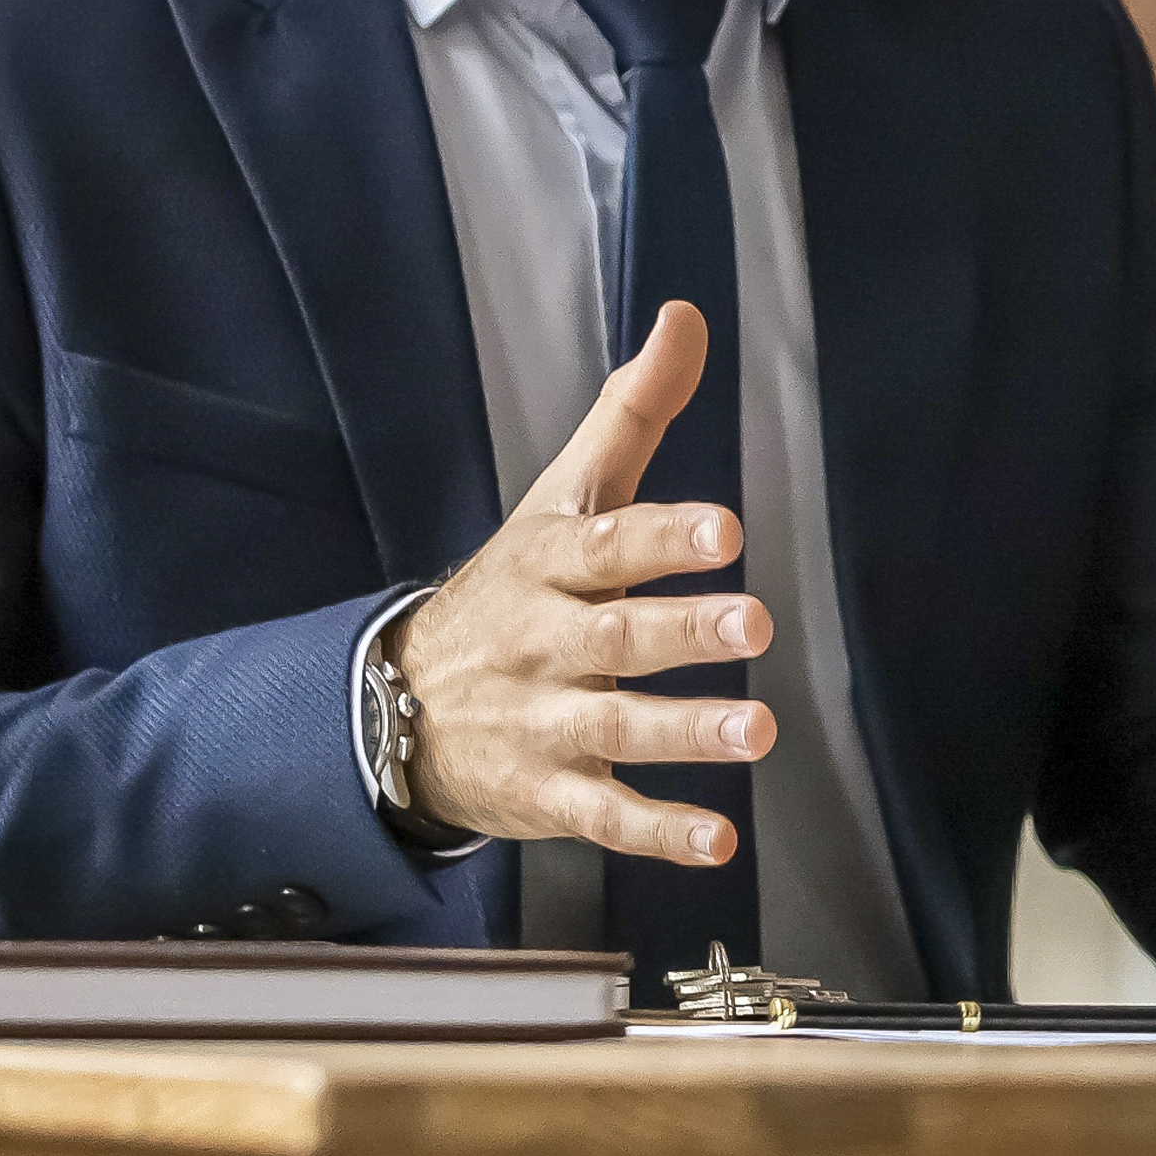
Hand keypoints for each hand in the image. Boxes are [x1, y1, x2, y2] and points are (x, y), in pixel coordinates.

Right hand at [396, 302, 773, 859]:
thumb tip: (686, 316)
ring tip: (757, 731)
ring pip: (618, 728)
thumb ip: (633, 411)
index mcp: (553, 563)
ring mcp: (544, 721)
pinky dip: (659, 833)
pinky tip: (718, 839)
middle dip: (683, 630)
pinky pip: (606, 815)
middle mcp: (546, 642)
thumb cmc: (516, 584)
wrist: (398, 703)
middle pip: (617, 636)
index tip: (724, 527)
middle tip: (753, 622)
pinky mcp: (549, 792)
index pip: (611, 542)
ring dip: (687, 732)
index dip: (665, 536)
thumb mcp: (563, 495)